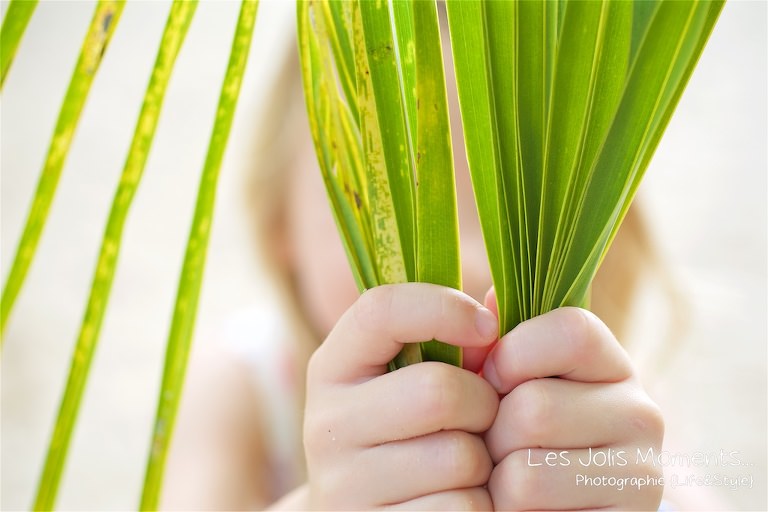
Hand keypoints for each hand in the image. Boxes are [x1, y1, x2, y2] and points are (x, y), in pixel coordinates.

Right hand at [303, 283, 499, 509]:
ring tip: (467, 463)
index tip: (487, 328)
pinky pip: (463, 510)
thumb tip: (495, 303)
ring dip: (485, 462)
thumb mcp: (410, 382)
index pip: (381, 310)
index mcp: (333, 367)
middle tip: (482, 416)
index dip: (442, 307)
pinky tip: (459, 498)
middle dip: (483, 403)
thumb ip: (452, 345)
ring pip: (459, 457)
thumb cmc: (404, 433)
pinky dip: (480, 506)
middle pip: (439, 391)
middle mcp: (327, 423)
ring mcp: (344, 485)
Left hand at [482, 306, 664, 510]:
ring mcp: (642, 474)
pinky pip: (534, 511)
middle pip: (534, 408)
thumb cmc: (521, 433)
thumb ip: (500, 343)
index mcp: (610, 363)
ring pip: (527, 471)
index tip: (493, 378)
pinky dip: (507, 511)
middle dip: (492, 431)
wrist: (560, 504)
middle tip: (493, 443)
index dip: (512, 353)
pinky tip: (523, 507)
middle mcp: (640, 413)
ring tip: (504, 479)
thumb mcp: (511, 381)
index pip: (570, 331)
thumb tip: (490, 299)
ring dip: (495, 481)